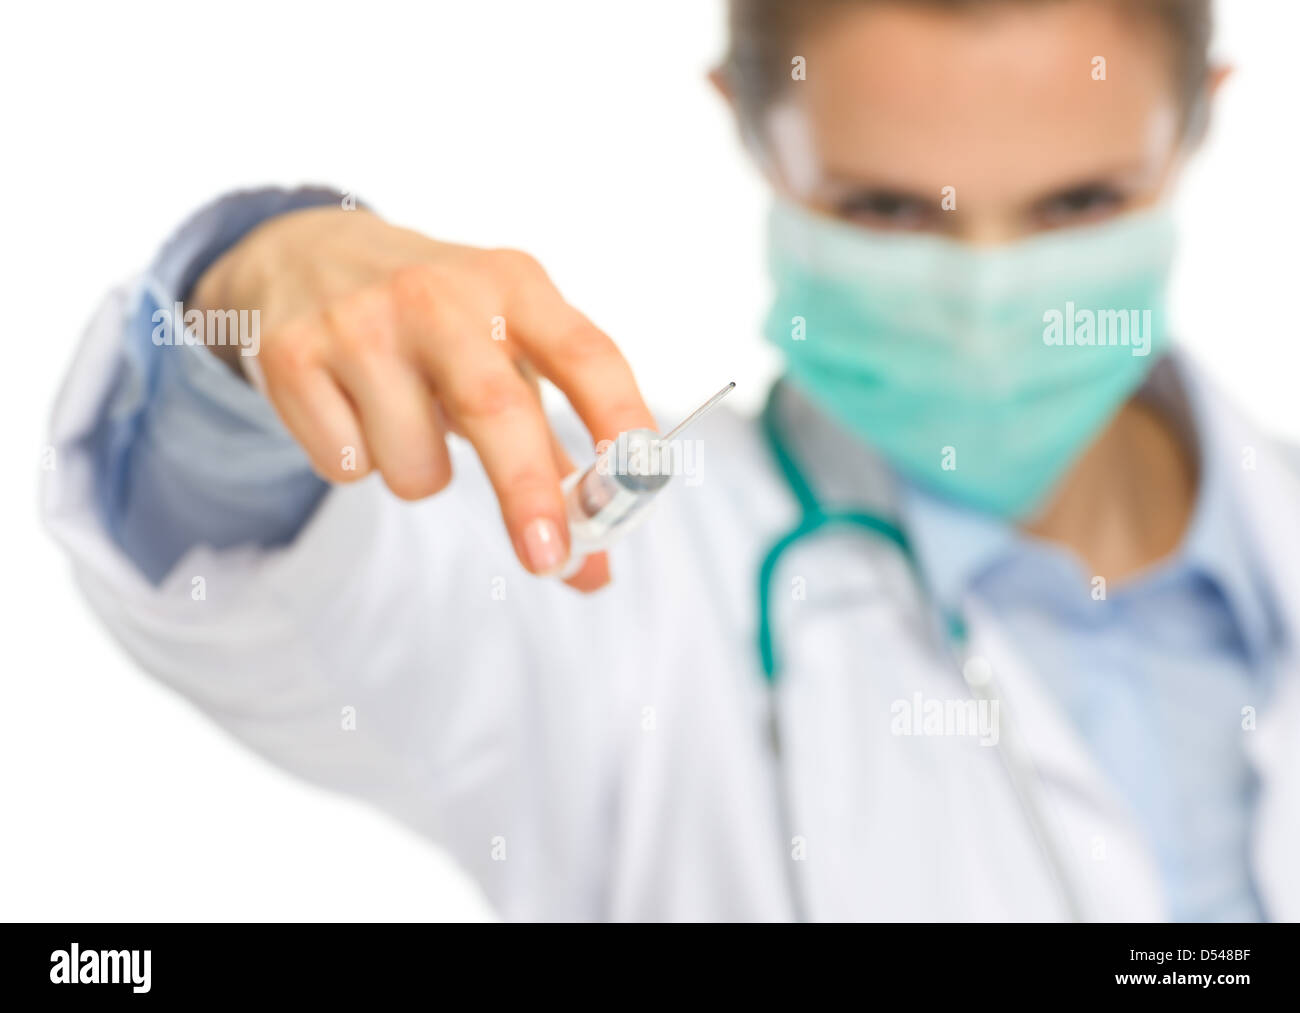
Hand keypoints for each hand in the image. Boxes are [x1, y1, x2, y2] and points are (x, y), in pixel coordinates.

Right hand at [191, 205, 655, 590]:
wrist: (307, 251)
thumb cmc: (437, 325)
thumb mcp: (505, 356)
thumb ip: (555, 459)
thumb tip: (591, 570)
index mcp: (514, 286)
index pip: (585, 352)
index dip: (620, 417)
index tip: (641, 484)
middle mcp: (440, 293)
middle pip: (496, 406)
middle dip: (527, 494)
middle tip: (548, 559)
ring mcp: (361, 319)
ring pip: (414, 463)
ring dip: (419, 475)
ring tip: (404, 423)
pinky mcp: (294, 353)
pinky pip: (346, 466)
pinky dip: (357, 462)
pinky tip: (351, 412)